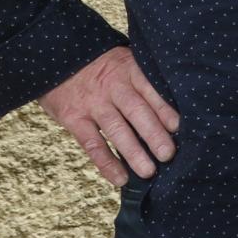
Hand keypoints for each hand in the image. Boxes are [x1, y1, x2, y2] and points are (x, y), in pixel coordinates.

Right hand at [38, 47, 179, 186]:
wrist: (58, 59)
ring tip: (149, 171)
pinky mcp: (74, 118)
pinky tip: (120, 178)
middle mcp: (113, 87)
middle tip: (168, 154)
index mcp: (130, 70)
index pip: (151, 90)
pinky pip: (93, 143)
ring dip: (133, 152)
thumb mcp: (125, 61)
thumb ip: (145, 80)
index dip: (166, 109)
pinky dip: (106, 163)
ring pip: (116, 130)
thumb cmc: (102, 65)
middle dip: (154, 134)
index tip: (179, 128)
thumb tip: (175, 108)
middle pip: (137, 112)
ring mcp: (93, 104)